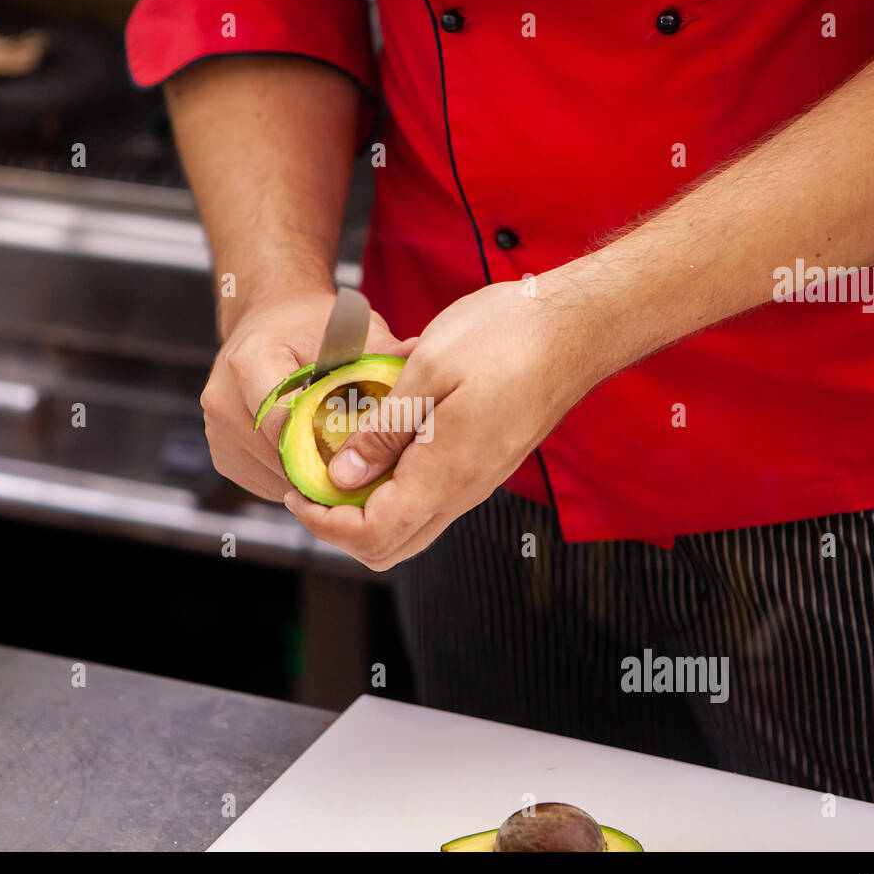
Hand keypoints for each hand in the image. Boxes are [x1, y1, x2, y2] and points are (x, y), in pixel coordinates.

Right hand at [201, 291, 413, 500]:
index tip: (367, 452)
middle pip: (280, 456)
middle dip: (327, 466)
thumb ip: (382, 352)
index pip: (287, 423)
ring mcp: (215, 430)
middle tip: (369, 465)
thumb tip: (420, 358)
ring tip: (346, 460)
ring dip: (312, 478)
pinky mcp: (221, 453)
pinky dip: (295, 479)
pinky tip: (319, 460)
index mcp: (248, 361)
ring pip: (274, 476)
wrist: (271, 321)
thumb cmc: (313, 324)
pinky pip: (265, 482)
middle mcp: (220, 397)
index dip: (329, 445)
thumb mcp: (351, 328)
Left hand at [284, 279, 607, 570]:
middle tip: (310, 482)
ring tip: (336, 457)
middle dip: (339, 526)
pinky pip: (430, 495)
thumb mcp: (427, 371)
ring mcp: (476, 481)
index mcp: (446, 473)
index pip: (373, 536)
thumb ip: (382, 432)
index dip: (325, 525)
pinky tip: (380, 433)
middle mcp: (463, 491)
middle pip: (389, 546)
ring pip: (410, 524)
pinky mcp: (483, 464)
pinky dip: (393, 482)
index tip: (298, 489)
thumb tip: (340, 478)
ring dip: (366, 505)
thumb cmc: (506, 337)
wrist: (574, 327)